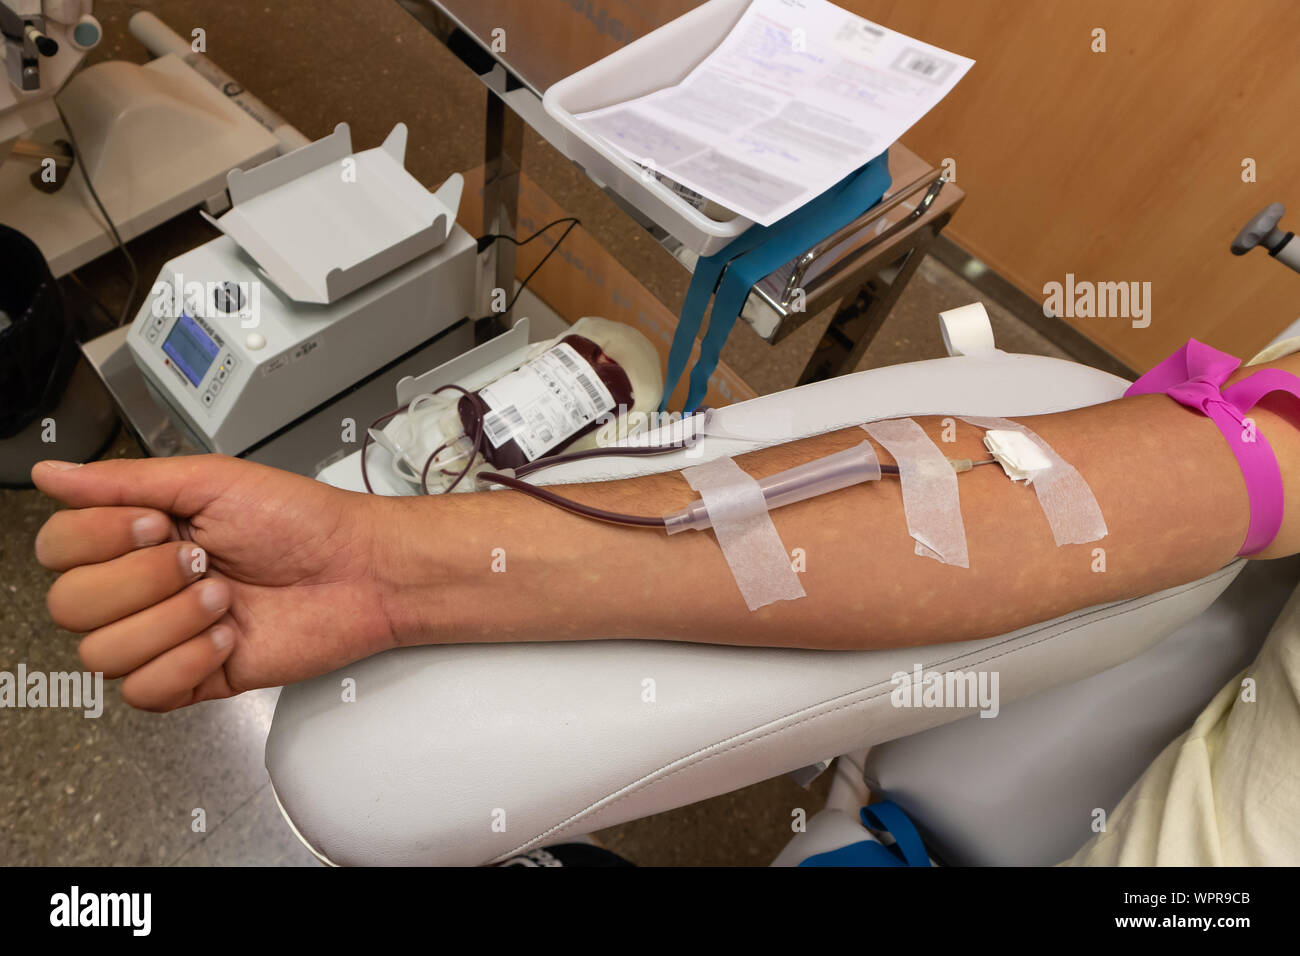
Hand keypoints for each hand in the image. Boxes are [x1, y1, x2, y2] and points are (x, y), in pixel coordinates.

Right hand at [32, 455, 402, 710]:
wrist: (361, 570)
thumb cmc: (302, 521)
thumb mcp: (212, 480)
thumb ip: (125, 480)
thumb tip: (51, 472)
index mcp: (137, 535)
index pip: (58, 548)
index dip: (98, 540)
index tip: (157, 525)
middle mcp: (143, 587)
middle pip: (69, 606)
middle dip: (141, 581)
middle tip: (202, 562)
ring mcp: (166, 635)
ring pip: (102, 655)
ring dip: (170, 622)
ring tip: (224, 598)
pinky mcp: (194, 677)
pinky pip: (144, 692)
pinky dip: (188, 662)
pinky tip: (228, 637)